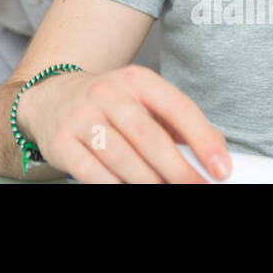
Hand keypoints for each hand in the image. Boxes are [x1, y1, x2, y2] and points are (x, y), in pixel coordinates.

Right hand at [15, 64, 229, 183]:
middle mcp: (106, 93)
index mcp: (136, 80)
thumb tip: (216, 153)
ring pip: (120, 158)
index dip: (202, 140)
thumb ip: (178, 124)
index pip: (177, 107)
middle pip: (148, 137)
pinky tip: (127, 189)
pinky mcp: (61, 141)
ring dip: (148, 183)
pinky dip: (114, 186)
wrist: (51, 98)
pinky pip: (91, 172)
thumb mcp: (144, 101)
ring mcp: (80, 117)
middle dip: (178, 171)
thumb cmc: (109, 105)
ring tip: (163, 191)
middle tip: (196, 187)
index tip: (220, 169)